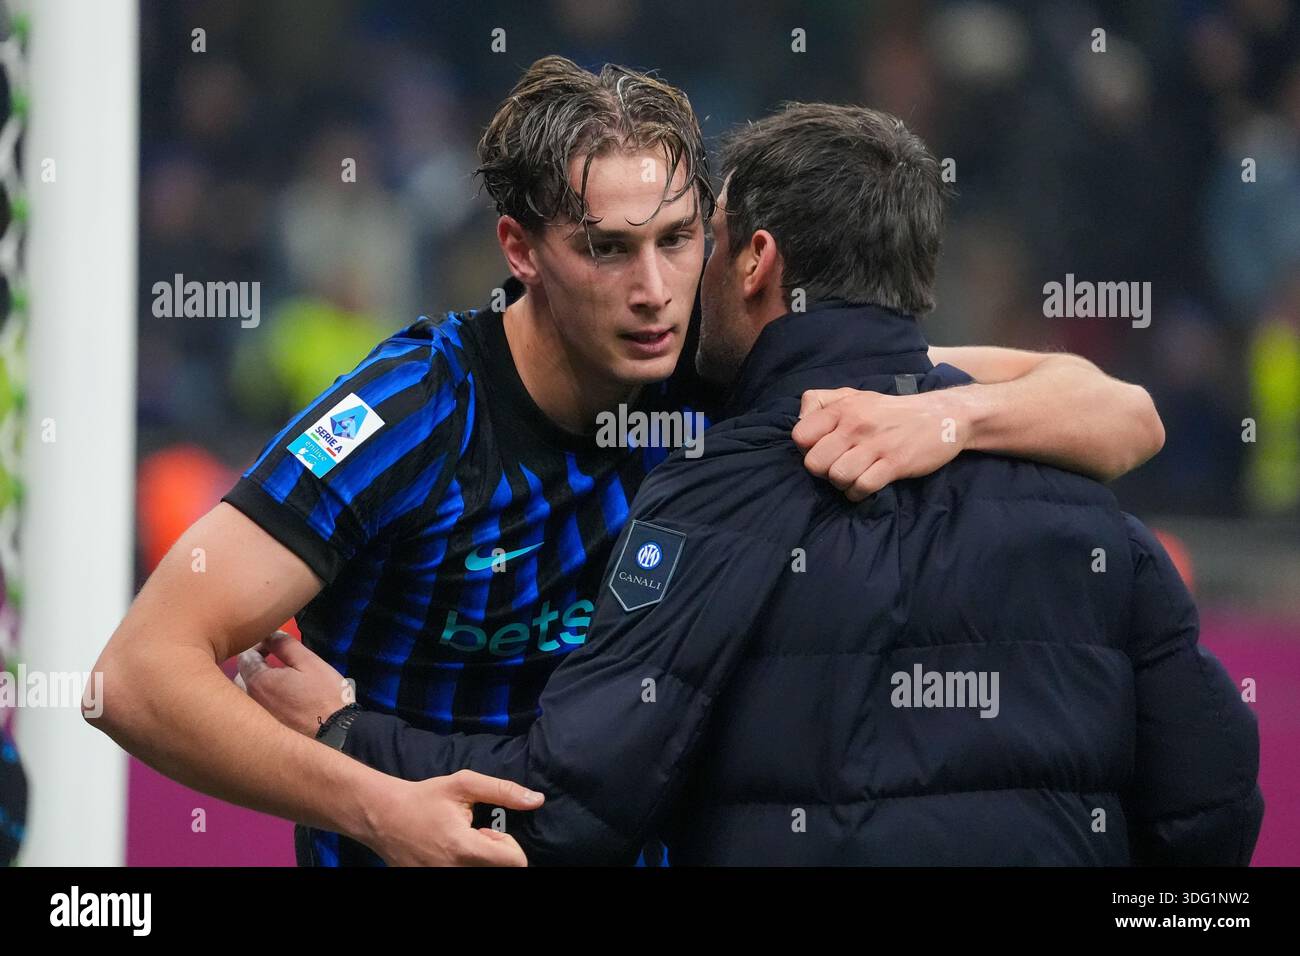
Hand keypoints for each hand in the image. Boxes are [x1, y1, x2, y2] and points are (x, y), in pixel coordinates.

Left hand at [236, 631, 352, 736]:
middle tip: (274, 664)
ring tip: (276, 685)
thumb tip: (269, 634)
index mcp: (258, 681)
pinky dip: (259, 704)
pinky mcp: (261, 735)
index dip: (259, 646)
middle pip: (240, 677)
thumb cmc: (324, 696)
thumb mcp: (310, 663)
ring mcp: (252, 721)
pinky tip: (279, 705)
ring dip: (255, 687)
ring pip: (244, 697)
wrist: (336, 736)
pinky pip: (252, 714)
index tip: (274, 646)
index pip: (245, 656)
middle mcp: (247, 702)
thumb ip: (286, 645)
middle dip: (254, 667)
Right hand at [368, 769, 543, 866]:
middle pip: (499, 871)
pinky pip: (464, 877)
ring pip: (482, 875)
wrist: (382, 816)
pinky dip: (464, 867)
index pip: (514, 863)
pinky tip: (448, 853)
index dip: (510, 846)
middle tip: (476, 836)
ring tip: (462, 845)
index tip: (491, 831)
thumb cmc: (424, 798)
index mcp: (464, 848)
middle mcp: (454, 872)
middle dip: (495, 854)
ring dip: (481, 862)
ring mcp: (441, 880)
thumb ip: (503, 791)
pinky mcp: (431, 882)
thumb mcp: (463, 784)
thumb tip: (538, 800)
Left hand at [793, 387, 968, 500]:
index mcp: (843, 408)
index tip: (822, 450)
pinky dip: (858, 493)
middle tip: (837, 467)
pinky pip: (862, 487)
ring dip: (841, 483)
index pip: (801, 436)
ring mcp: (876, 445)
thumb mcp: (855, 396)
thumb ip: (822, 402)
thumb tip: (799, 421)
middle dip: (822, 471)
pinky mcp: (895, 464)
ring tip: (853, 476)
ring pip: (837, 476)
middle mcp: (856, 424)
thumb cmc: (890, 411)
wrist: (942, 416)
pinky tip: (864, 485)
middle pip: (814, 462)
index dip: (806, 449)